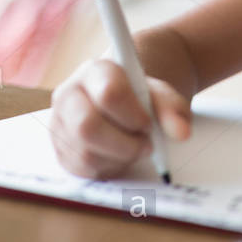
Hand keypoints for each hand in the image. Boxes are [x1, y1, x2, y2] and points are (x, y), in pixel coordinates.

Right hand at [48, 58, 191, 178]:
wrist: (122, 101)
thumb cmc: (140, 97)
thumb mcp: (160, 95)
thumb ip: (172, 109)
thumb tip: (181, 132)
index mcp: (94, 71)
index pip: (109, 94)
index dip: (134, 115)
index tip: (148, 123)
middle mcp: (68, 94)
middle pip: (88, 127)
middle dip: (124, 143)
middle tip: (145, 144)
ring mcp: (59, 123)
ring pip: (86, 153)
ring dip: (119, 157)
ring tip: (133, 147)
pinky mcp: (61, 149)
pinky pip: (82, 169)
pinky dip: (108, 167)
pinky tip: (118, 155)